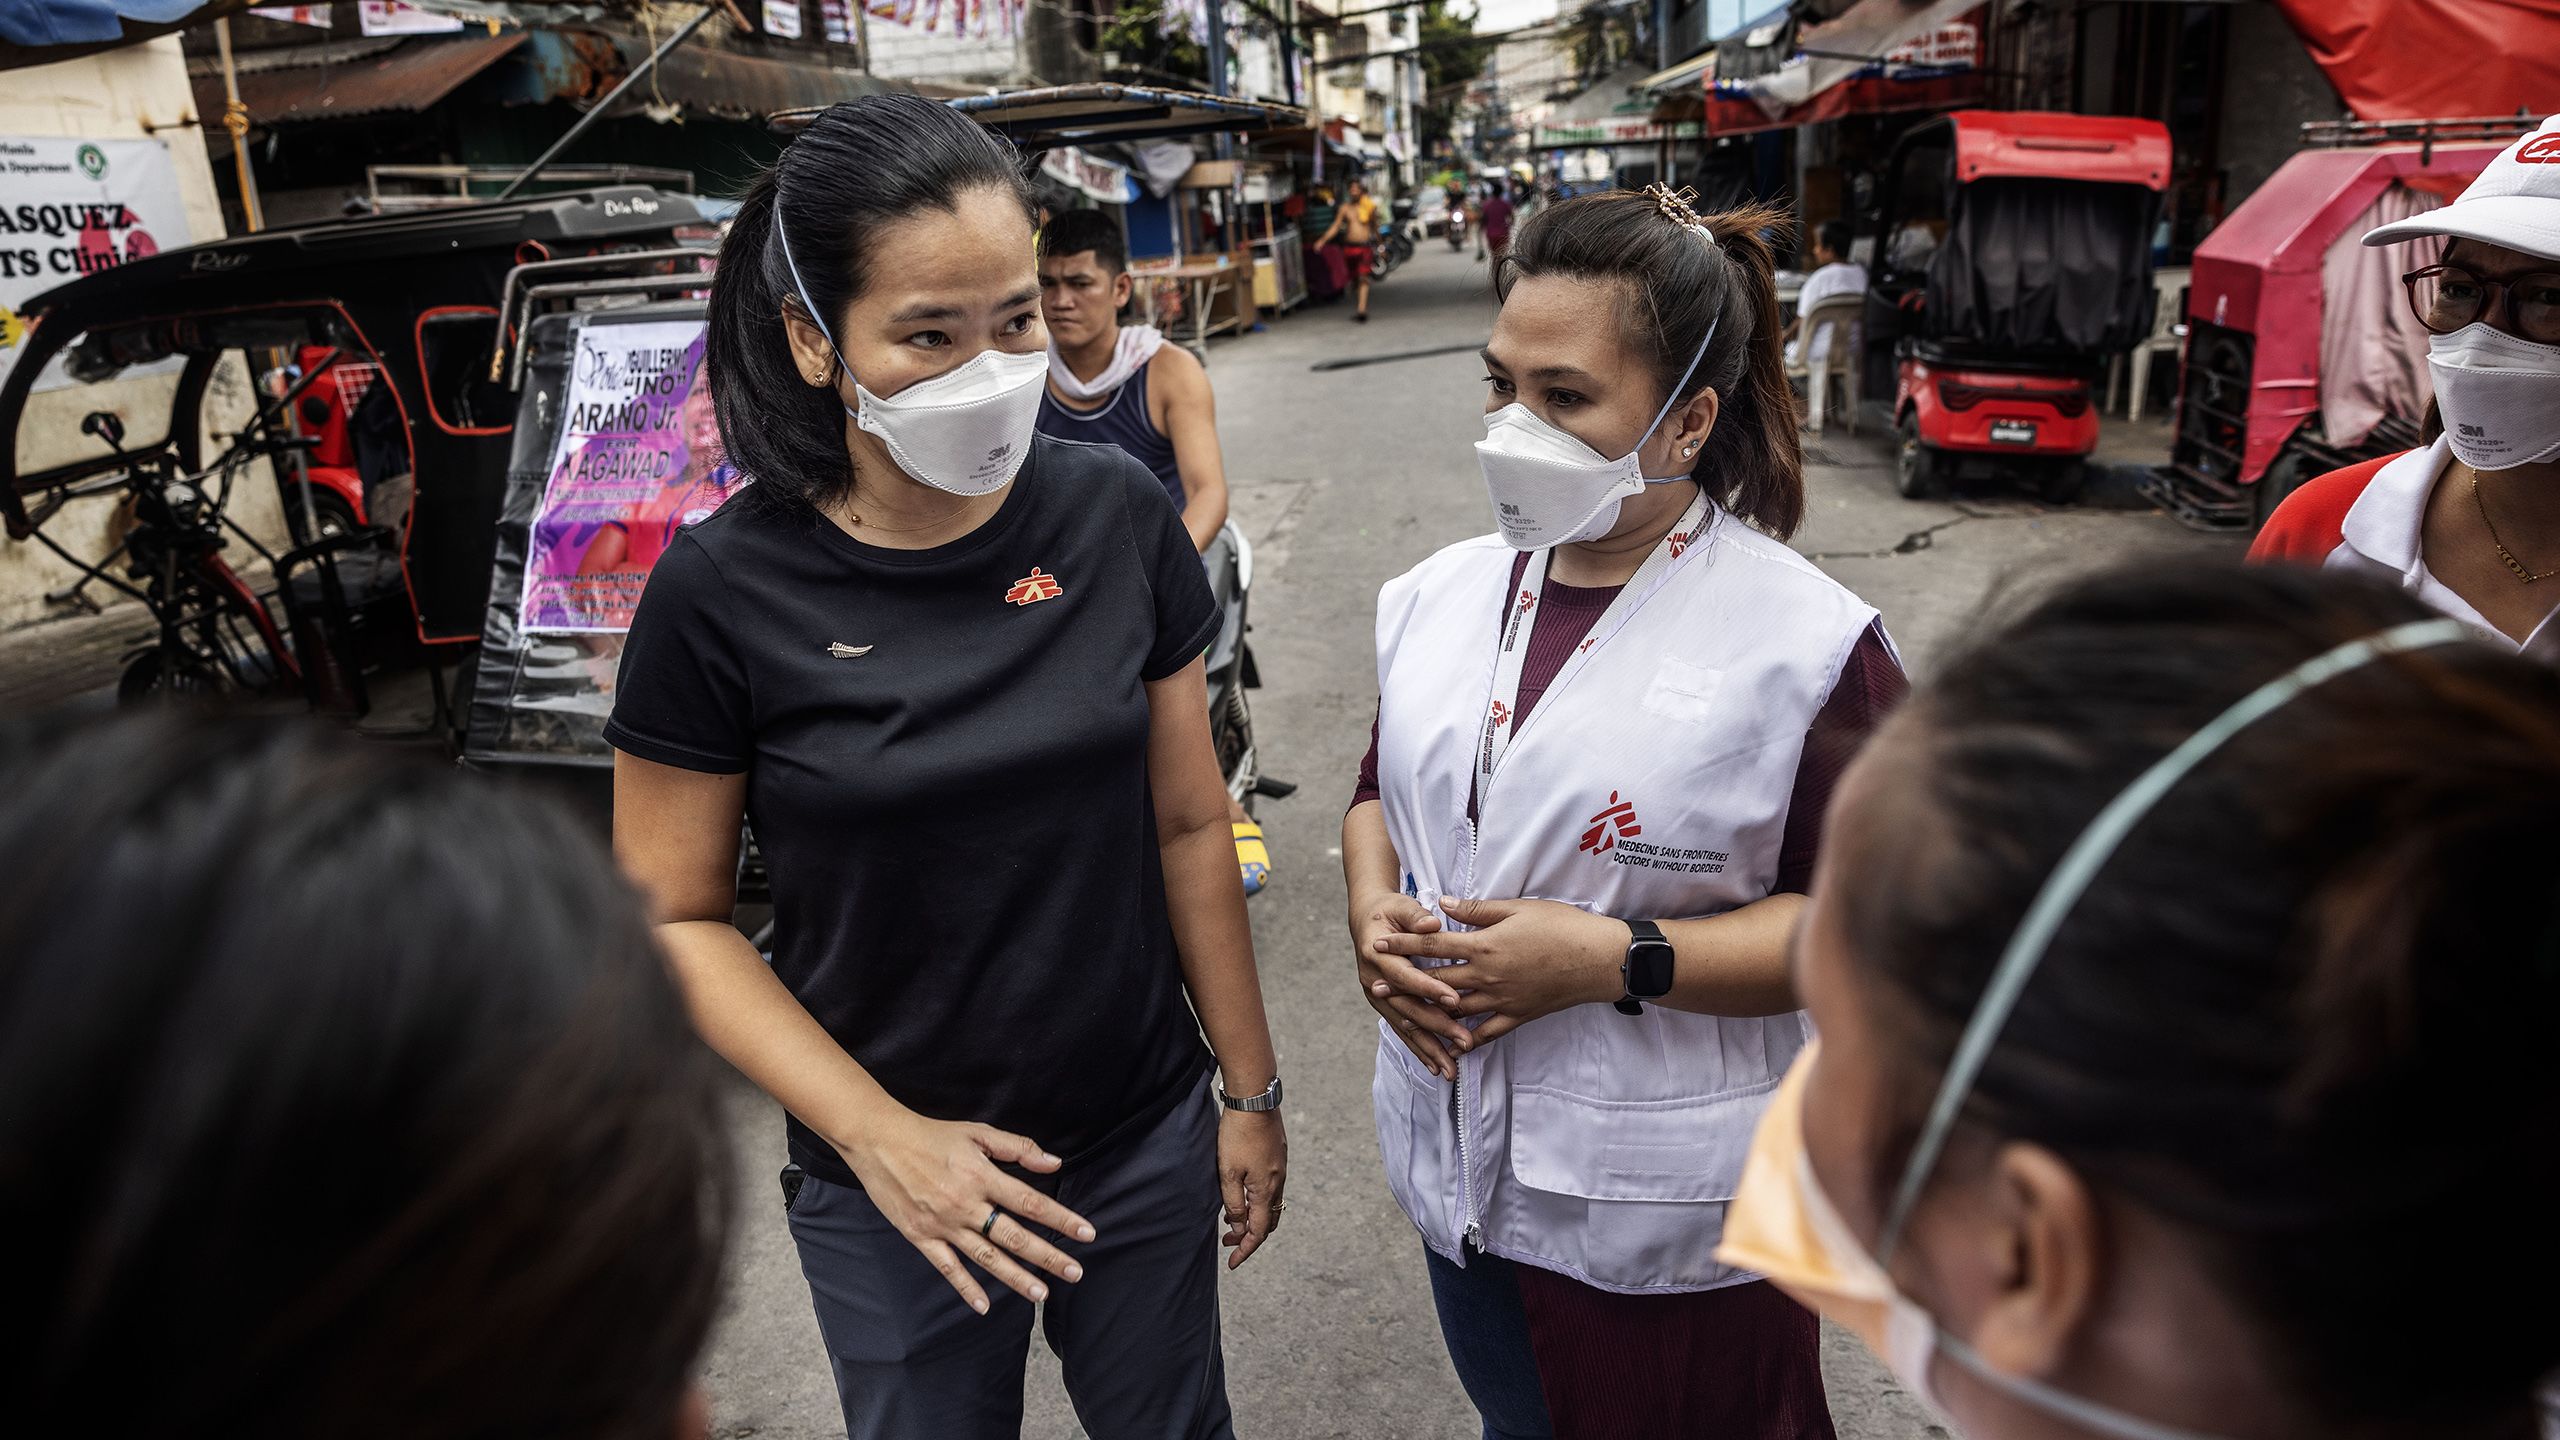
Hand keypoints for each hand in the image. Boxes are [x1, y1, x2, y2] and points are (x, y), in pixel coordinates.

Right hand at [838, 1109, 1097, 1315]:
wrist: (879, 1142)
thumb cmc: (931, 1135)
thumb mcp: (977, 1132)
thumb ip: (1017, 1148)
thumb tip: (1054, 1163)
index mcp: (983, 1176)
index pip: (1031, 1203)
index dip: (1061, 1219)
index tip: (1087, 1234)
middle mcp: (966, 1204)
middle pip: (1015, 1236)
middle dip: (1048, 1256)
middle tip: (1075, 1273)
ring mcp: (943, 1224)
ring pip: (987, 1257)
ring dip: (1016, 1278)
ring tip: (1042, 1294)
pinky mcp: (921, 1237)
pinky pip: (948, 1268)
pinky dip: (966, 1288)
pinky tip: (984, 1306)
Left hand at [1218, 1106, 1287, 1269]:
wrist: (1255, 1099)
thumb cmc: (1237, 1134)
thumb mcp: (1227, 1172)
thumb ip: (1233, 1202)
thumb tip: (1238, 1225)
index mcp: (1266, 1190)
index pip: (1259, 1231)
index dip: (1246, 1249)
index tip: (1232, 1263)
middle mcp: (1278, 1182)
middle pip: (1268, 1221)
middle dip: (1249, 1235)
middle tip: (1228, 1241)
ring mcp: (1280, 1168)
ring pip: (1270, 1204)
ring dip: (1253, 1217)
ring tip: (1231, 1219)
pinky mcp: (1278, 1156)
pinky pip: (1271, 1188)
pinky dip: (1257, 1200)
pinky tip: (1242, 1193)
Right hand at [1349, 890, 1472, 1079]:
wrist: (1366, 920)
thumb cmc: (1389, 911)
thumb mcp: (1400, 905)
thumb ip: (1416, 916)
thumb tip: (1431, 923)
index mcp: (1377, 955)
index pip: (1406, 976)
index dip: (1429, 989)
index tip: (1454, 1001)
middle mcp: (1374, 981)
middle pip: (1408, 1009)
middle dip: (1437, 1028)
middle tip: (1463, 1041)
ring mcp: (1378, 998)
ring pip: (1406, 1027)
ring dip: (1429, 1049)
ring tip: (1451, 1069)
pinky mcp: (1385, 1007)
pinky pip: (1404, 1031)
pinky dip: (1420, 1049)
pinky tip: (1436, 1066)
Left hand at [1370, 897, 1625, 1043]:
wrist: (1598, 960)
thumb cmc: (1561, 926)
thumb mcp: (1518, 908)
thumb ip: (1477, 909)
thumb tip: (1443, 902)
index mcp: (1485, 946)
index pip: (1434, 944)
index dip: (1404, 943)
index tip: (1379, 943)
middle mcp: (1487, 977)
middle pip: (1436, 981)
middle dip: (1404, 982)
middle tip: (1376, 984)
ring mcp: (1501, 1000)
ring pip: (1455, 1011)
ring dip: (1427, 1013)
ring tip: (1404, 1014)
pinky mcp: (1517, 1016)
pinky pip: (1486, 1033)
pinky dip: (1466, 1040)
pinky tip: (1450, 1045)